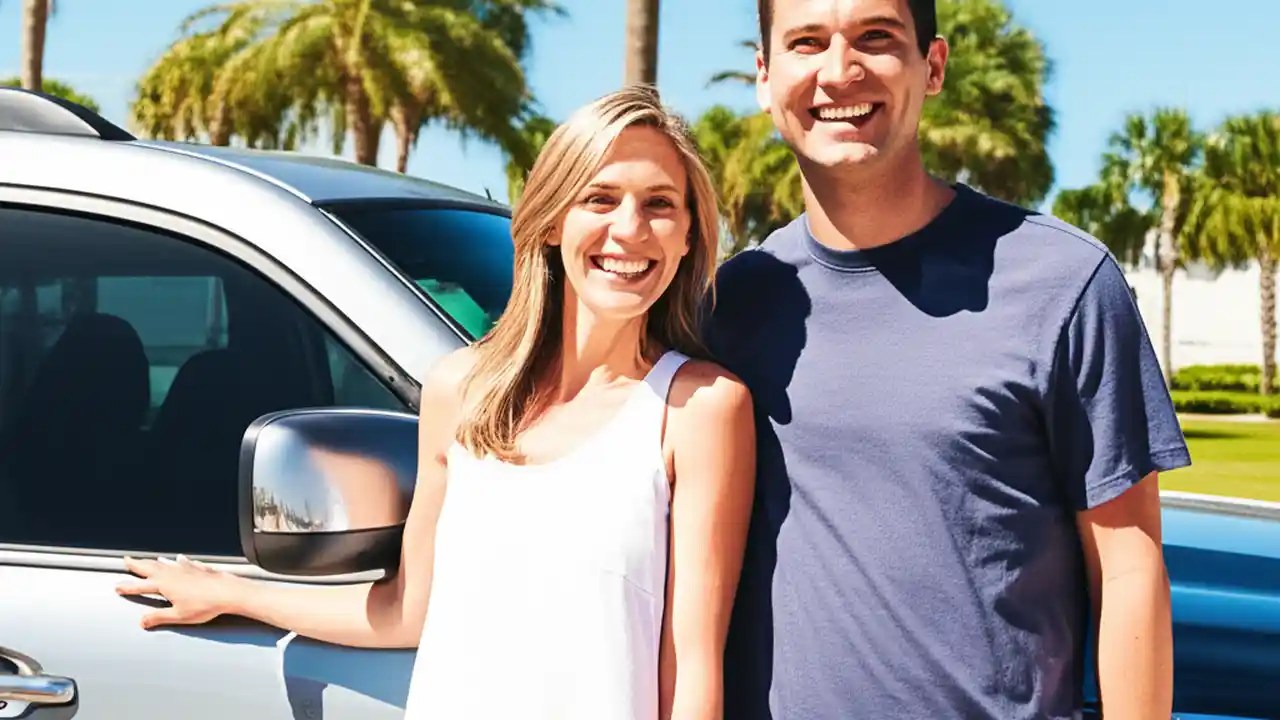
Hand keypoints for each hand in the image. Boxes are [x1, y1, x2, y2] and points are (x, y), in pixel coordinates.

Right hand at [116, 555, 242, 629]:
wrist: (229, 592)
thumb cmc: (205, 605)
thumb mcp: (179, 616)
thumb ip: (158, 618)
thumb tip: (142, 621)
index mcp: (165, 585)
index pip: (141, 586)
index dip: (128, 587)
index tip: (117, 586)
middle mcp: (173, 573)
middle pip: (150, 567)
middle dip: (137, 564)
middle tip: (127, 560)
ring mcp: (186, 568)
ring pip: (165, 563)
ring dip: (154, 561)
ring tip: (148, 560)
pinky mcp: (199, 567)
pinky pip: (184, 562)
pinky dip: (177, 561)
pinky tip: (178, 558)